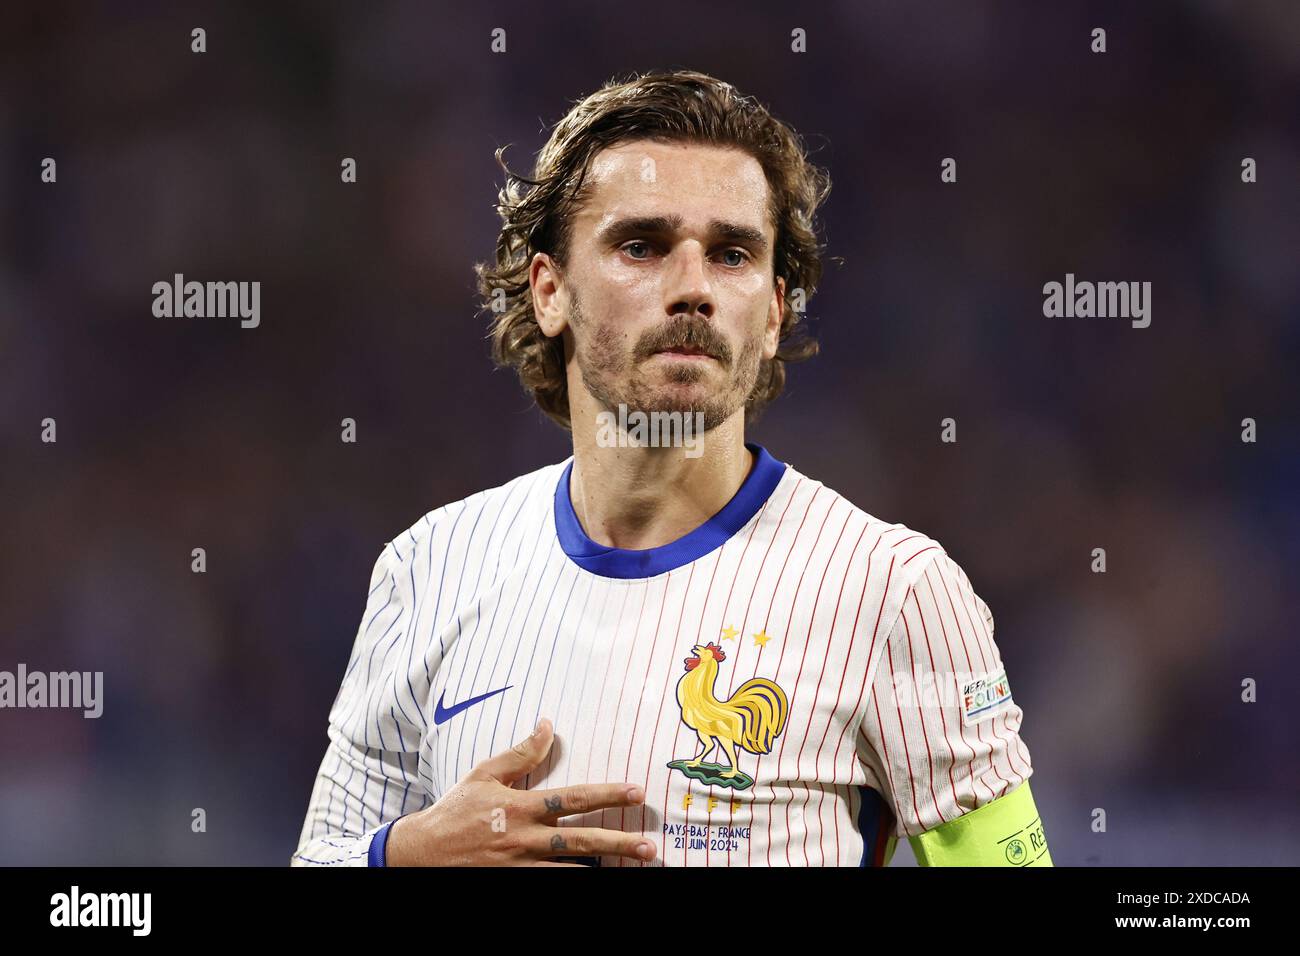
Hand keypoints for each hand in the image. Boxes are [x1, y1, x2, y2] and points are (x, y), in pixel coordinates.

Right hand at [385, 718, 655, 865]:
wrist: (422, 852)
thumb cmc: (456, 810)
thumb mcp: (485, 774)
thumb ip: (521, 752)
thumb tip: (547, 724)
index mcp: (520, 806)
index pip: (572, 798)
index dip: (606, 795)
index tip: (636, 792)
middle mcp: (525, 837)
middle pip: (580, 839)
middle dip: (618, 842)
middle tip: (649, 846)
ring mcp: (520, 864)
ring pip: (570, 866)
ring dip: (604, 866)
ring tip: (636, 866)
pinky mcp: (513, 880)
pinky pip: (550, 883)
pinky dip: (572, 879)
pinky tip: (597, 876)